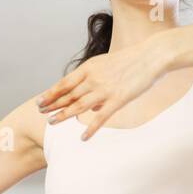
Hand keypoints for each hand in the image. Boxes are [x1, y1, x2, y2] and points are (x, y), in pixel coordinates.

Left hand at [35, 38, 166, 140]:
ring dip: (64, 115)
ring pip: (79, 106)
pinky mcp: (118, 100)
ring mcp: (105, 90)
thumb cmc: (131, 61)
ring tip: (52, 123)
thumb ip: (96, 84)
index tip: (40, 101)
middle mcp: (94, 79)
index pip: (65, 83)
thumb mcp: (107, 66)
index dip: (51, 93)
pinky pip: (101, 117)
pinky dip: (90, 128)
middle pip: (68, 95)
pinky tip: (83, 138)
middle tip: (40, 113)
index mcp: (90, 68)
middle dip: (53, 105)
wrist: (152, 55)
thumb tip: (90, 108)